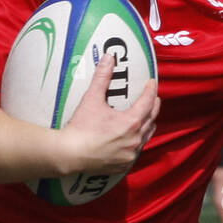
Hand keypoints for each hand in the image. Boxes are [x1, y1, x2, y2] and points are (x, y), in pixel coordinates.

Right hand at [58, 53, 158, 176]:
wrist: (70, 154)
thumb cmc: (81, 128)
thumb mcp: (92, 99)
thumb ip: (102, 78)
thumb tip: (108, 57)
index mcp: (131, 122)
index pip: (148, 102)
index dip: (151, 90)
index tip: (151, 83)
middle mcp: (135, 140)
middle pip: (151, 119)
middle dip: (153, 107)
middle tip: (152, 98)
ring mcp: (130, 154)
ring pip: (146, 136)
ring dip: (147, 125)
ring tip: (146, 117)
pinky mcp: (124, 164)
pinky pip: (136, 151)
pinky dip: (138, 142)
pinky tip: (134, 139)